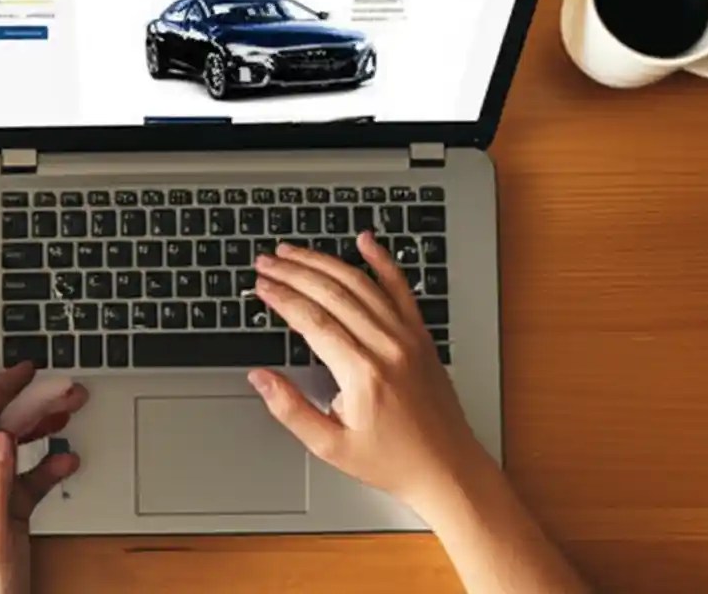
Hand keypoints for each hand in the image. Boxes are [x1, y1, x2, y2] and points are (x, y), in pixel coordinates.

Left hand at [0, 363, 88, 593]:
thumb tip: (0, 436)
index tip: (23, 372)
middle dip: (28, 404)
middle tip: (60, 388)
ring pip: (15, 447)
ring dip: (41, 429)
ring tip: (69, 411)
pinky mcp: (7, 510)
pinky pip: (29, 478)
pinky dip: (50, 466)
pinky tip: (69, 460)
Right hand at [247, 232, 491, 511]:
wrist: (447, 468)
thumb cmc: (392, 461)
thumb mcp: (330, 446)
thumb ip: (290, 409)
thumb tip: (260, 377)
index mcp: (363, 374)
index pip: (312, 321)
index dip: (282, 298)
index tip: (261, 286)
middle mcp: (387, 347)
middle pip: (333, 294)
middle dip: (294, 272)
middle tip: (266, 261)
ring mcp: (408, 337)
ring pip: (361, 284)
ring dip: (324, 262)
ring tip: (293, 252)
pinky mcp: (421, 336)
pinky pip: (401, 289)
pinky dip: (383, 261)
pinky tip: (365, 240)